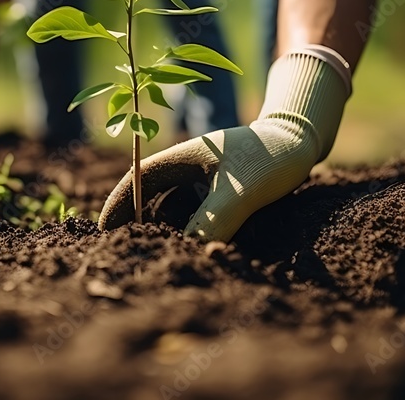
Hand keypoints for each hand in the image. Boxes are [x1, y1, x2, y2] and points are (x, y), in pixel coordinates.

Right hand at [100, 47, 352, 241]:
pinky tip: (201, 252)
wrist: (302, 145)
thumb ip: (213, 220)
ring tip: (169, 259)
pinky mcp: (217, 197)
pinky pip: (195, 220)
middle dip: (142, 228)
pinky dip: (193, 235)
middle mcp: (185, 170)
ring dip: (171, 235)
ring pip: (174, 214)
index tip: (102, 233)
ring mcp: (200, 183)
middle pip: (150, 202)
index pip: (135, 181)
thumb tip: (190, 253)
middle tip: (135, 257)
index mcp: (179, 157)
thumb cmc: (270, 158)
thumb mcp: (241, 191)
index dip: (117, 207)